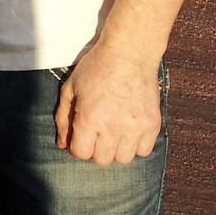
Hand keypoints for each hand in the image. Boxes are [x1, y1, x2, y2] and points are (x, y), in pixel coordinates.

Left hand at [54, 42, 163, 165]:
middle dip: (95, 150)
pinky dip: (135, 146)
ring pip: (124, 159)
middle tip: (95, 134)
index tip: (79, 138)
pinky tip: (129, 131)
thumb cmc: (95, 69)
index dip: (76, 148)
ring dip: (115, 150)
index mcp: (89, 118)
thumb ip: (63, 118)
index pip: (81, 153)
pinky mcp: (153, 125)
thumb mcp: (70, 89)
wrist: (129, 54)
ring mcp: (135, 127)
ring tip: (113, 132)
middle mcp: (113, 127)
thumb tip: (62, 145)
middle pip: (102, 160)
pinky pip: (144, 151)